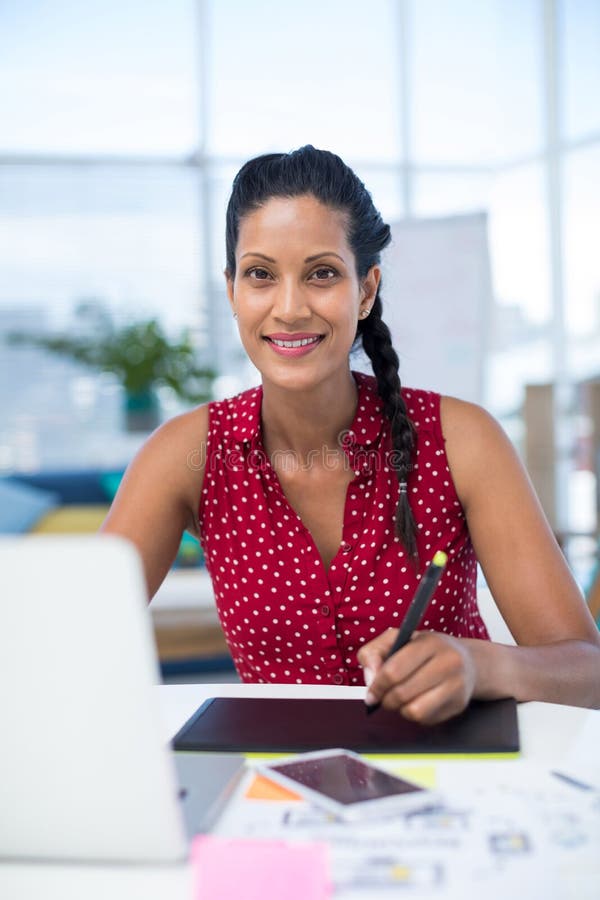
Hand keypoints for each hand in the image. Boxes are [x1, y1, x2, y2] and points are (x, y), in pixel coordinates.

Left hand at [357, 629, 476, 724]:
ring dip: (400, 710)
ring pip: (415, 711)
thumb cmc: (425, 649)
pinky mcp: (459, 704)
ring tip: (400, 700)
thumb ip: (374, 652)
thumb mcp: (398, 638)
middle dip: (386, 700)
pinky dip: (415, 715)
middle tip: (383, 698)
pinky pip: (426, 720)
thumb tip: (370, 678)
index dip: (377, 685)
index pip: (394, 670)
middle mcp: (448, 662)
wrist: (467, 661)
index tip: (371, 693)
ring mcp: (457, 685)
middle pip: (403, 693)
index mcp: (430, 643)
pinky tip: (418, 701)